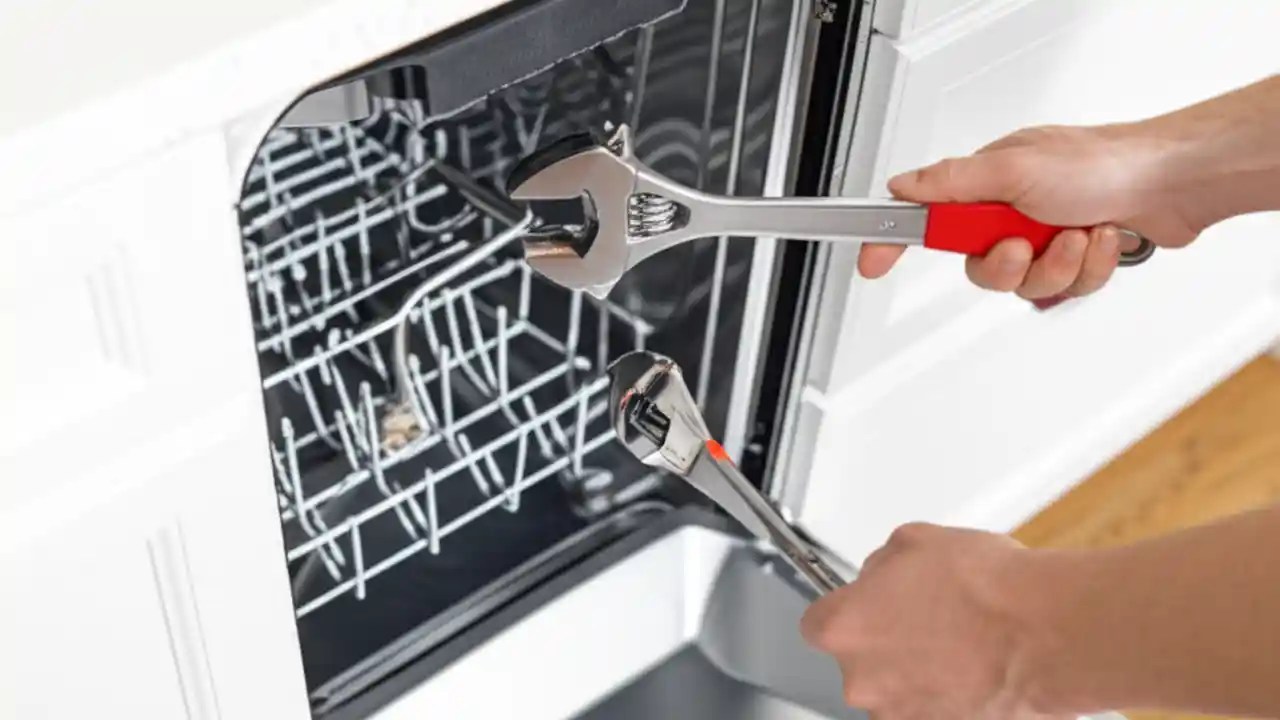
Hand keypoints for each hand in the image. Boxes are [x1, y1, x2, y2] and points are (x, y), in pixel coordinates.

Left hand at [800, 523, 1066, 719]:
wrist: (1044, 633)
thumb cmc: (986, 590)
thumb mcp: (913, 542)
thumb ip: (880, 568)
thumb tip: (880, 577)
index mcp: (843, 628)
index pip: (818, 624)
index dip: (847, 612)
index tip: (865, 606)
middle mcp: (862, 680)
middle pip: (858, 661)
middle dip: (885, 641)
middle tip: (924, 619)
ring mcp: (900, 714)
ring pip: (895, 689)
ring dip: (916, 670)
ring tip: (958, 643)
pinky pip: (930, 709)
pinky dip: (946, 695)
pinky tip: (973, 669)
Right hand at [859, 124, 1201, 299]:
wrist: (1172, 181)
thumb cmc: (1104, 162)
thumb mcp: (1014, 168)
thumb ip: (952, 184)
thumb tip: (903, 187)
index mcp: (987, 184)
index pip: (925, 216)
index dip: (894, 242)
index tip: (871, 263)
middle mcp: (1012, 210)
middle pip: (978, 266)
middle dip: (1009, 263)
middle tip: (1027, 242)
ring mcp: (1044, 234)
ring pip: (1025, 284)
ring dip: (1057, 266)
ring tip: (1080, 233)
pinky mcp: (1074, 256)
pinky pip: (1064, 287)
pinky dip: (1087, 268)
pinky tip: (1101, 239)